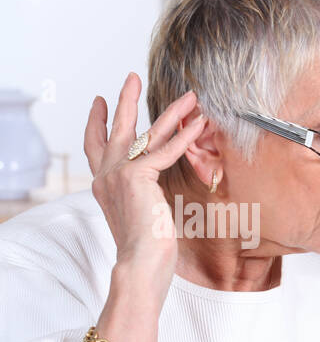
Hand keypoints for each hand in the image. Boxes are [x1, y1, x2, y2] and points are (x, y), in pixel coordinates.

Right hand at [84, 73, 206, 302]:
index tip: (100, 103)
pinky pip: (166, 150)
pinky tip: (200, 125)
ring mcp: (119, 174)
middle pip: (116, 129)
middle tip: (130, 77)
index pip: (96, 147)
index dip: (98, 123)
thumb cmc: (145, 250)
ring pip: (148, 134)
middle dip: (124, 101)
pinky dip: (186, 138)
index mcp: (104, 185)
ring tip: (188, 96)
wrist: (138, 264)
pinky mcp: (138, 176)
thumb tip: (156, 191)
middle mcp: (106, 175)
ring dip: (172, 113)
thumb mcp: (141, 216)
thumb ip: (144, 196)